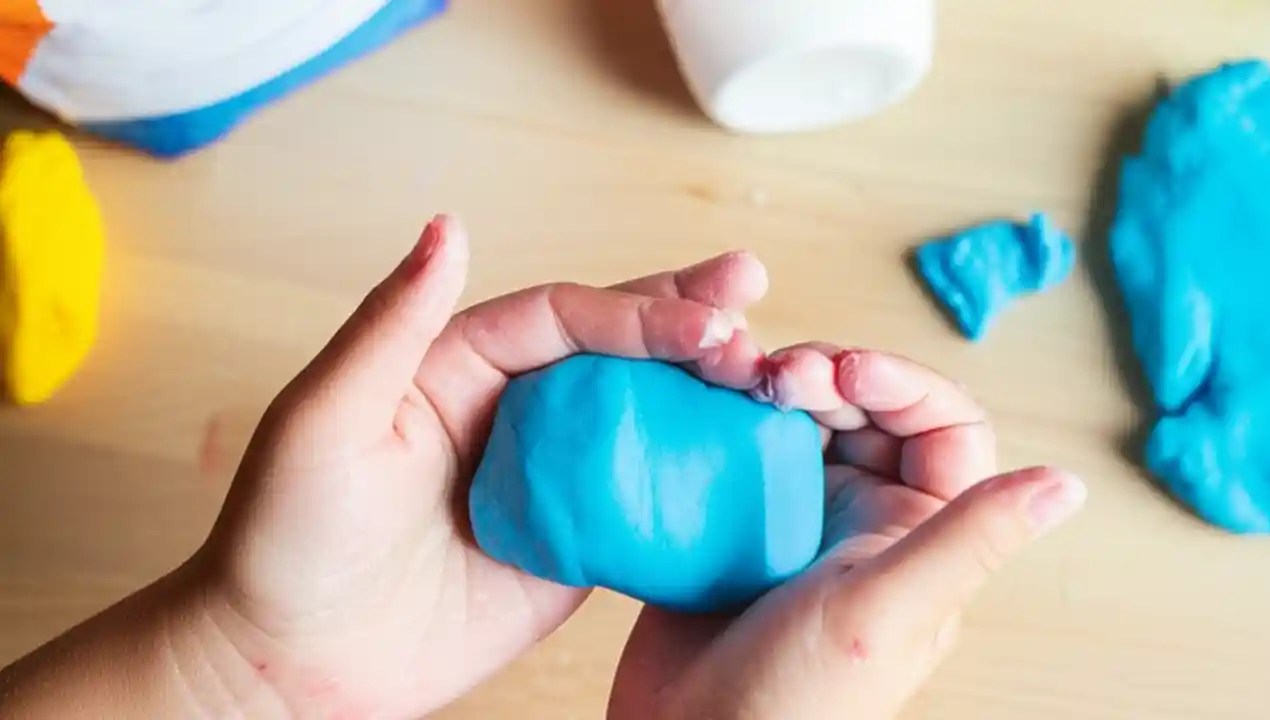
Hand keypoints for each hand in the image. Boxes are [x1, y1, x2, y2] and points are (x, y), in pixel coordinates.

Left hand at [185, 216, 771, 716]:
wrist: (291, 660)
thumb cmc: (285, 535)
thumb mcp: (325, 418)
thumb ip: (391, 323)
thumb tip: (447, 227)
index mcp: (460, 365)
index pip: (566, 317)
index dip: (637, 310)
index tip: (704, 320)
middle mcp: (514, 411)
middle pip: (617, 350)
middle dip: (687, 318)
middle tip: (754, 295)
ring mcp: (548, 479)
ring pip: (643, 417)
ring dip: (705, 393)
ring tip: (771, 374)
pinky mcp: (570, 547)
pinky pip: (644, 503)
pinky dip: (697, 479)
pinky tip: (747, 459)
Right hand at [609, 347, 1085, 719]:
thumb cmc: (798, 701)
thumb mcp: (888, 611)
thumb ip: (969, 539)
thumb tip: (1067, 485)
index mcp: (919, 533)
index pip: (941, 424)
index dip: (900, 382)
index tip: (843, 371)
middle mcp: (866, 515)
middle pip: (867, 406)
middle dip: (827, 373)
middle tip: (776, 377)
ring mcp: (799, 513)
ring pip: (803, 416)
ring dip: (776, 388)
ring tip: (738, 385)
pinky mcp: (739, 516)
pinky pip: (742, 442)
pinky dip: (728, 415)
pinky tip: (708, 407)